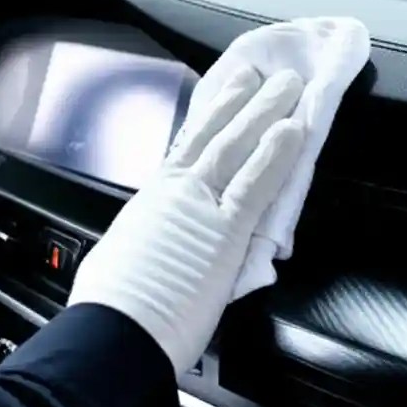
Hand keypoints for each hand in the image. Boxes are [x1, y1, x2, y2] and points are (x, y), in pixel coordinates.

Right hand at [68, 67, 304, 373]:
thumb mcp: (125, 259)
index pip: (185, 147)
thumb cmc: (114, 310)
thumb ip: (152, 243)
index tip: (223, 92)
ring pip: (237, 147)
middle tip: (260, 73)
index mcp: (152, 201)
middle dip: (241, 101)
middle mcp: (175, 193)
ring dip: (266, 112)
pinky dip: (277, 154)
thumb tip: (156, 250)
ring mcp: (201, 207)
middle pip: (213, 135)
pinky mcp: (225, 231)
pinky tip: (293, 130)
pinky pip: (257, 183)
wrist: (113, 333)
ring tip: (287, 86)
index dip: (208, 116)